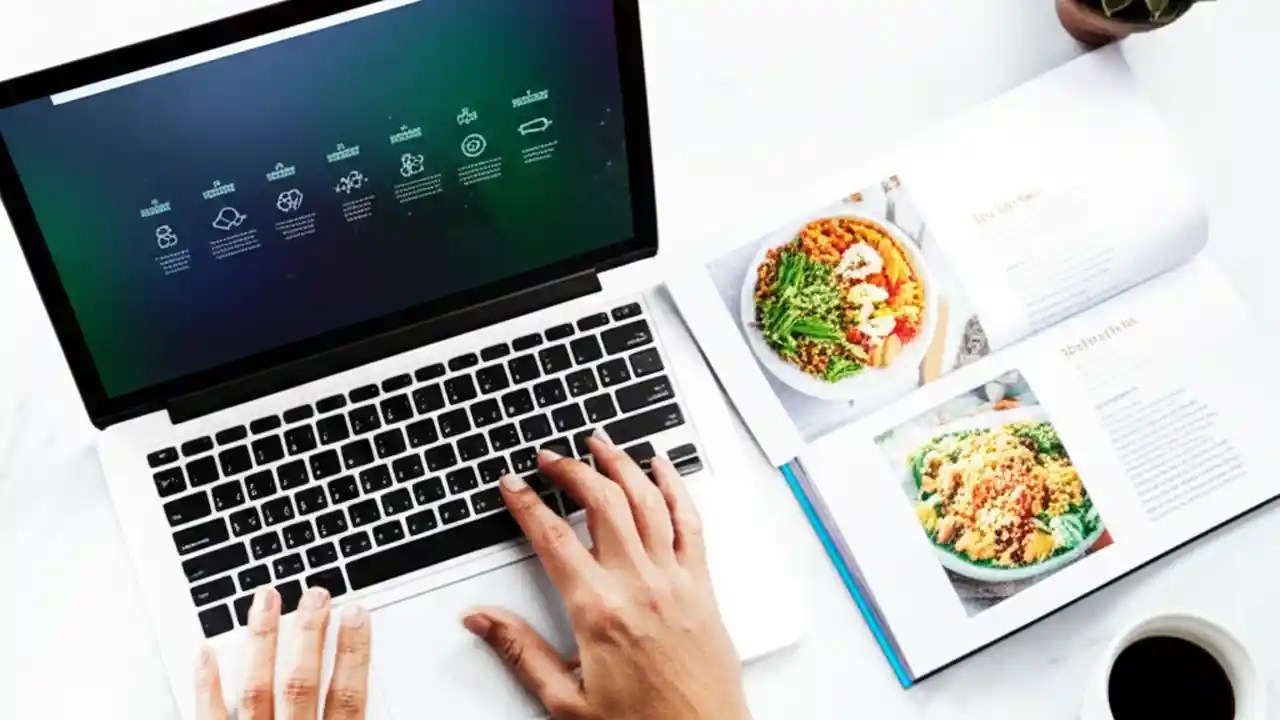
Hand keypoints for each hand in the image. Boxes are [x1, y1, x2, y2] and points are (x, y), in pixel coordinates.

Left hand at [194, 586, 372, 719]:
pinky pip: (210, 715)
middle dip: (309, 634)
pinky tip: (206, 651)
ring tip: (266, 601)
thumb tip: (386, 707)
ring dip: (262, 640)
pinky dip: (207, 683)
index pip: (346, 697)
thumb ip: (352, 718)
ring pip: (257, 688)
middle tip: (315, 596)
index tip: (355, 616)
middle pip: (301, 682)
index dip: (353, 652)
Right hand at [462, 431, 749, 719]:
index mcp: (598, 611)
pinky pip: (691, 522)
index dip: (528, 504)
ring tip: (600, 443)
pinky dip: (676, 487)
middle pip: (602, 504)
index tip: (512, 485)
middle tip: (550, 456)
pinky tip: (663, 469)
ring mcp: (675, 581)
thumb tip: (480, 620)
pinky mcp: (703, 587)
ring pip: (647, 501)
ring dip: (621, 464)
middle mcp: (638, 585)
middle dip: (572, 470)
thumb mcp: (565, 701)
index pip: (553, 538)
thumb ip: (520, 652)